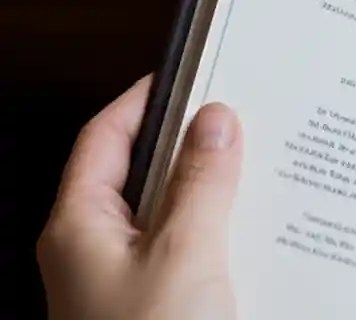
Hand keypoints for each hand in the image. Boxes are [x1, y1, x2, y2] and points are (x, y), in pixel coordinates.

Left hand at [37, 74, 243, 319]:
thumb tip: (214, 120)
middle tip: (240, 114)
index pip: (103, 138)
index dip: (143, 100)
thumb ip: (201, 183)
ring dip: (213, 190)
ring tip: (260, 164)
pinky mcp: (158, 301)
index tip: (190, 74)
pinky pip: (188, 249)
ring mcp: (125, 278)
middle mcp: (95, 248)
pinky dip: (221, 230)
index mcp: (80, 226)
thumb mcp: (184, 252)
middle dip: (191, 143)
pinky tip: (258, 224)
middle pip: (141, 173)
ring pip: (171, 212)